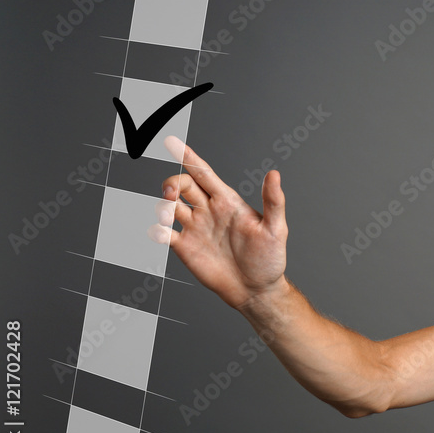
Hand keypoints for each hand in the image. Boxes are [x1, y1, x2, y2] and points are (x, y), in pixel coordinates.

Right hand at [150, 136, 287, 309]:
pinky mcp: (186, 247)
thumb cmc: (269, 259)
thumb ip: (273, 201)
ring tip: (169, 217)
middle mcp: (209, 211)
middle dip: (172, 182)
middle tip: (172, 192)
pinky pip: (163, 233)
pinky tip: (163, 232)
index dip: (188, 157)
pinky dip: (157, 229)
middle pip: (183, 185)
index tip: (172, 142)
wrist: (256, 290)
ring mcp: (196, 228)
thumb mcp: (276, 229)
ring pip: (169, 206)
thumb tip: (274, 174)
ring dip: (163, 205)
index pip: (203, 174)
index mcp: (227, 201)